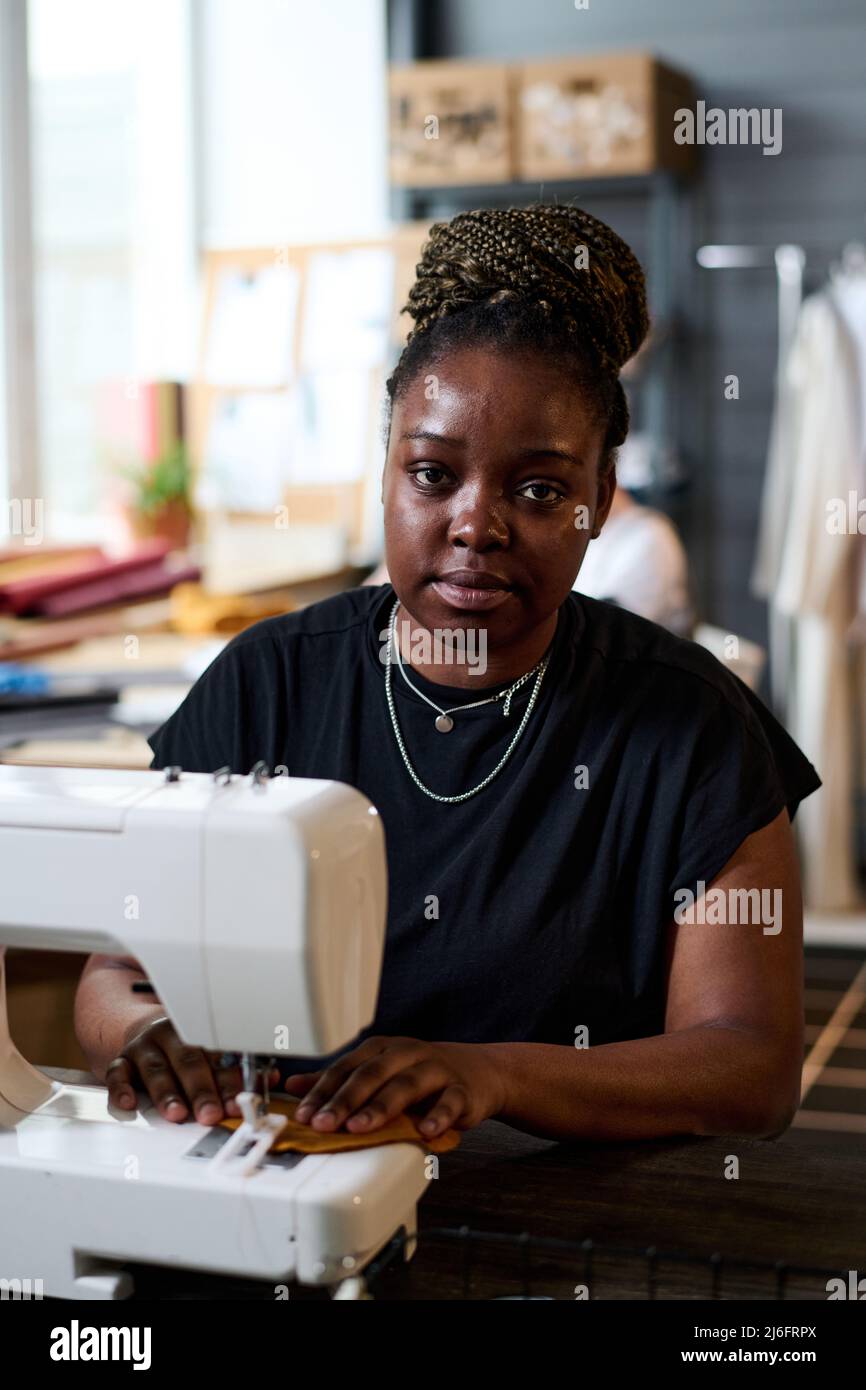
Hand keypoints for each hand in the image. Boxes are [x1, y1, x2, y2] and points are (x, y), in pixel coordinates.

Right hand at [105, 1015, 278, 1124]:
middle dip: (202, 1091)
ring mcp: (145, 1048)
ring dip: (168, 1093)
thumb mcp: (212, 1054)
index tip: (239, 1103)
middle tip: (211, 1114)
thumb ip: (238, 1069)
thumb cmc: (186, 1050)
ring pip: (156, 1069)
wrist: (145, 1030)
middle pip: (189, 1062)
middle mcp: (173, 1037)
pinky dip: (121, 1088)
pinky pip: (118, 1072)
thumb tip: (270, 1079)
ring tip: (177, 1114)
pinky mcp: (122, 1060)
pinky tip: (129, 1103)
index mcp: (201, 1034)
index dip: (230, 1082)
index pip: (218, 1058)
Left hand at [283, 1036, 505, 1138]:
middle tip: (324, 1124)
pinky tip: (426, 1131)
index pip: (346, 1068)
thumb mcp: (378, 1071)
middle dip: (345, 1100)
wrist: (478, 1072)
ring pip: (406, 1085)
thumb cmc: (421, 1074)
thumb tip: (294, 1085)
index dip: (323, 1090)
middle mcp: (406, 1054)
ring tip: (360, 1127)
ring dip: (381, 1107)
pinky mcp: (462, 1091)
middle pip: (372, 1074)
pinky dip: (438, 1116)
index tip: (304, 1114)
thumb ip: (339, 1080)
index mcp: (382, 1049)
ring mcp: (435, 1070)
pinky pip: (450, 1102)